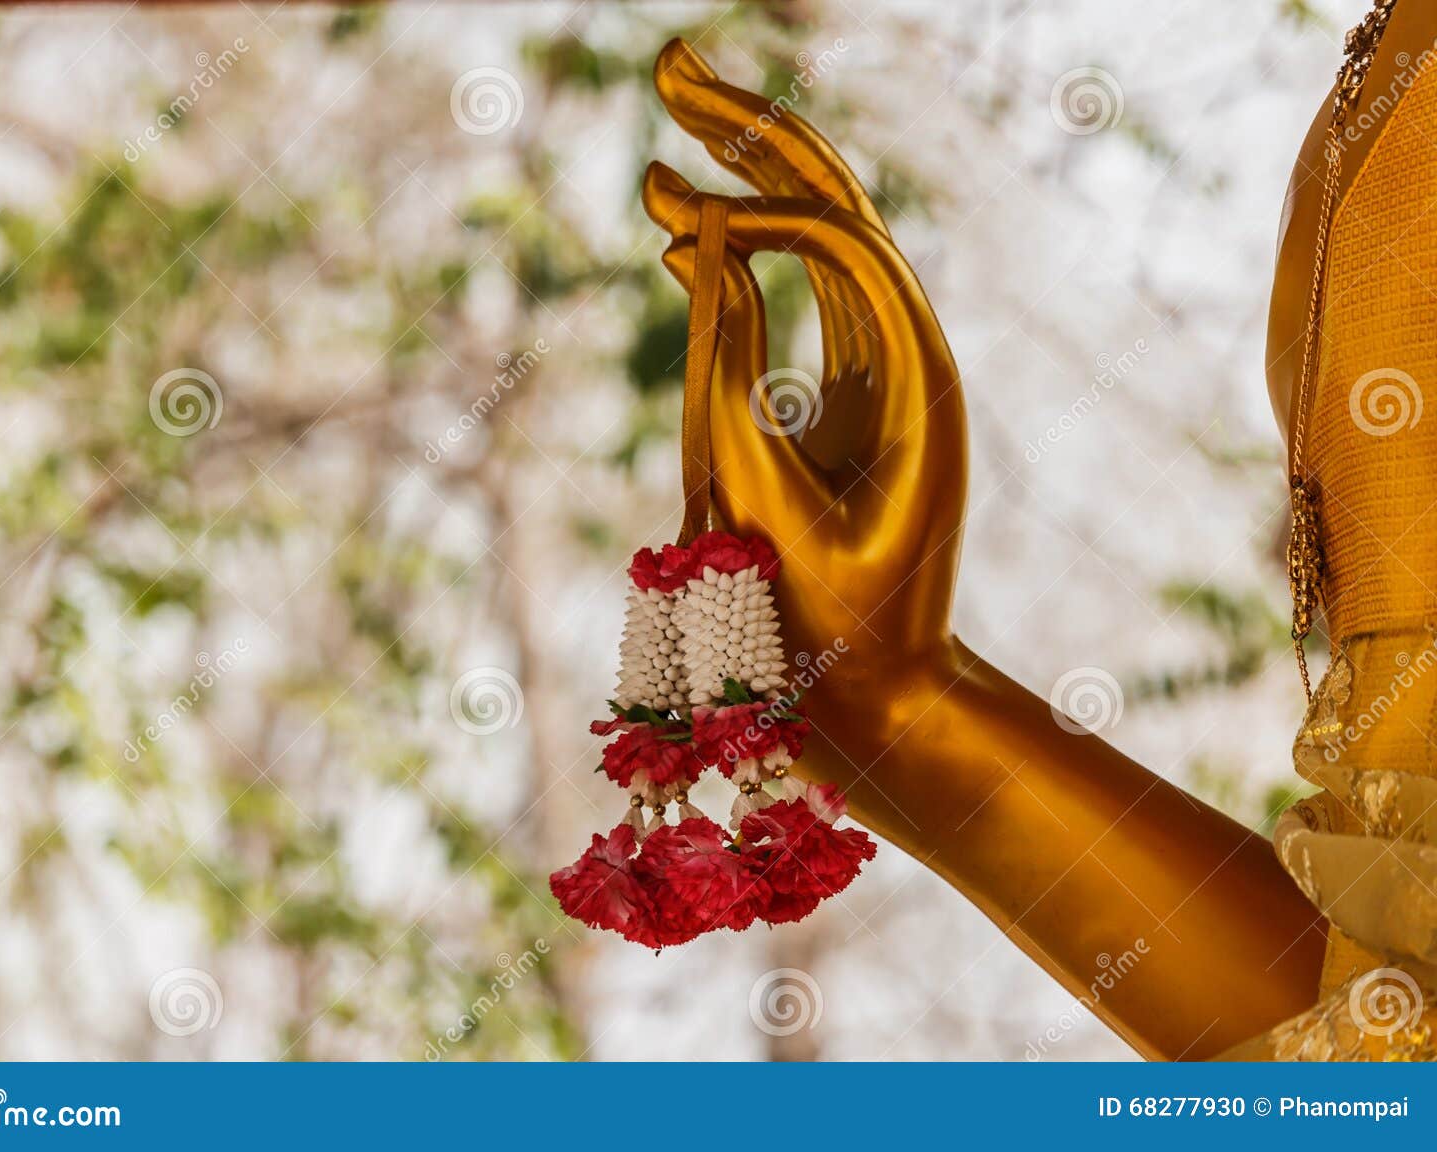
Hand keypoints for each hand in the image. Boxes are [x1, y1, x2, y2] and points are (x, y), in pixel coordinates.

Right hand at [642, 39, 969, 780]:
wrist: (878, 705)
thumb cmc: (828, 631)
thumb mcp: (765, 505)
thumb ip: (726, 375)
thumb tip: (698, 245)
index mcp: (913, 376)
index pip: (834, 244)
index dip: (749, 217)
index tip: (663, 223)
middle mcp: (905, 354)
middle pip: (837, 205)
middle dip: (753, 133)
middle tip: (668, 67)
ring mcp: (877, 372)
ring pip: (816, 240)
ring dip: (743, 177)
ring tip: (664, 118)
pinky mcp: (843, 398)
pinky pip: (792, 303)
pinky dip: (736, 263)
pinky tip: (676, 232)